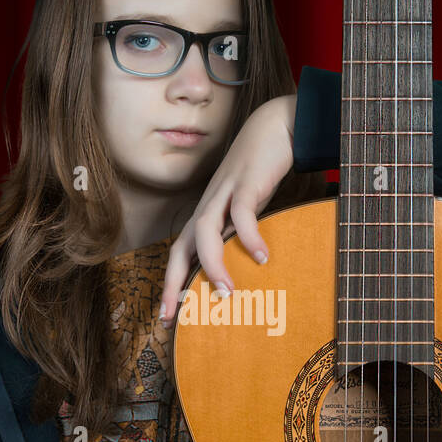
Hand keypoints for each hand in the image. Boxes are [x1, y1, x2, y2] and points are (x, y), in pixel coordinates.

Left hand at [159, 93, 295, 327]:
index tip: (167, 315)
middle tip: (175, 314)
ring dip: (213, 265)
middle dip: (173, 282)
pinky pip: (243, 212)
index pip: (179, 254)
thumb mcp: (247, 208)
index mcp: (207, 215)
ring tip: (228, 292)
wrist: (274, 126)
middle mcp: (209, 206)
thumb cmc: (260, 172)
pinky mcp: (247, 182)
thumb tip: (245, 267)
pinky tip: (262, 257)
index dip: (170, 285)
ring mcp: (225, 193)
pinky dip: (250, 236)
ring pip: (205, 232)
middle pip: (181, 247)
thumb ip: (241, 234)